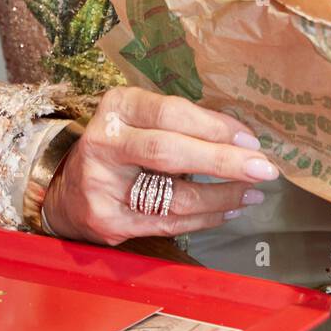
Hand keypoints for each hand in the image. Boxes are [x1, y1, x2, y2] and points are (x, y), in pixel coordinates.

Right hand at [41, 87, 278, 245]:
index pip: (171, 114)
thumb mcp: (139, 119)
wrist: (67, 191)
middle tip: (263, 168)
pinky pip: (167, 224)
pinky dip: (204, 218)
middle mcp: (105, 142)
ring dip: (221, 196)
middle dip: (223, 162)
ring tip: (252, 192)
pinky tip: (228, 210)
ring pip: (173, 196)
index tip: (250, 138)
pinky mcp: (109, 221)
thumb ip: (179, 122)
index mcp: (117, 107)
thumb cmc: (121, 146)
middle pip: (170, 153)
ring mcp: (103, 185)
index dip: (214, 126)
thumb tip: (241, 136)